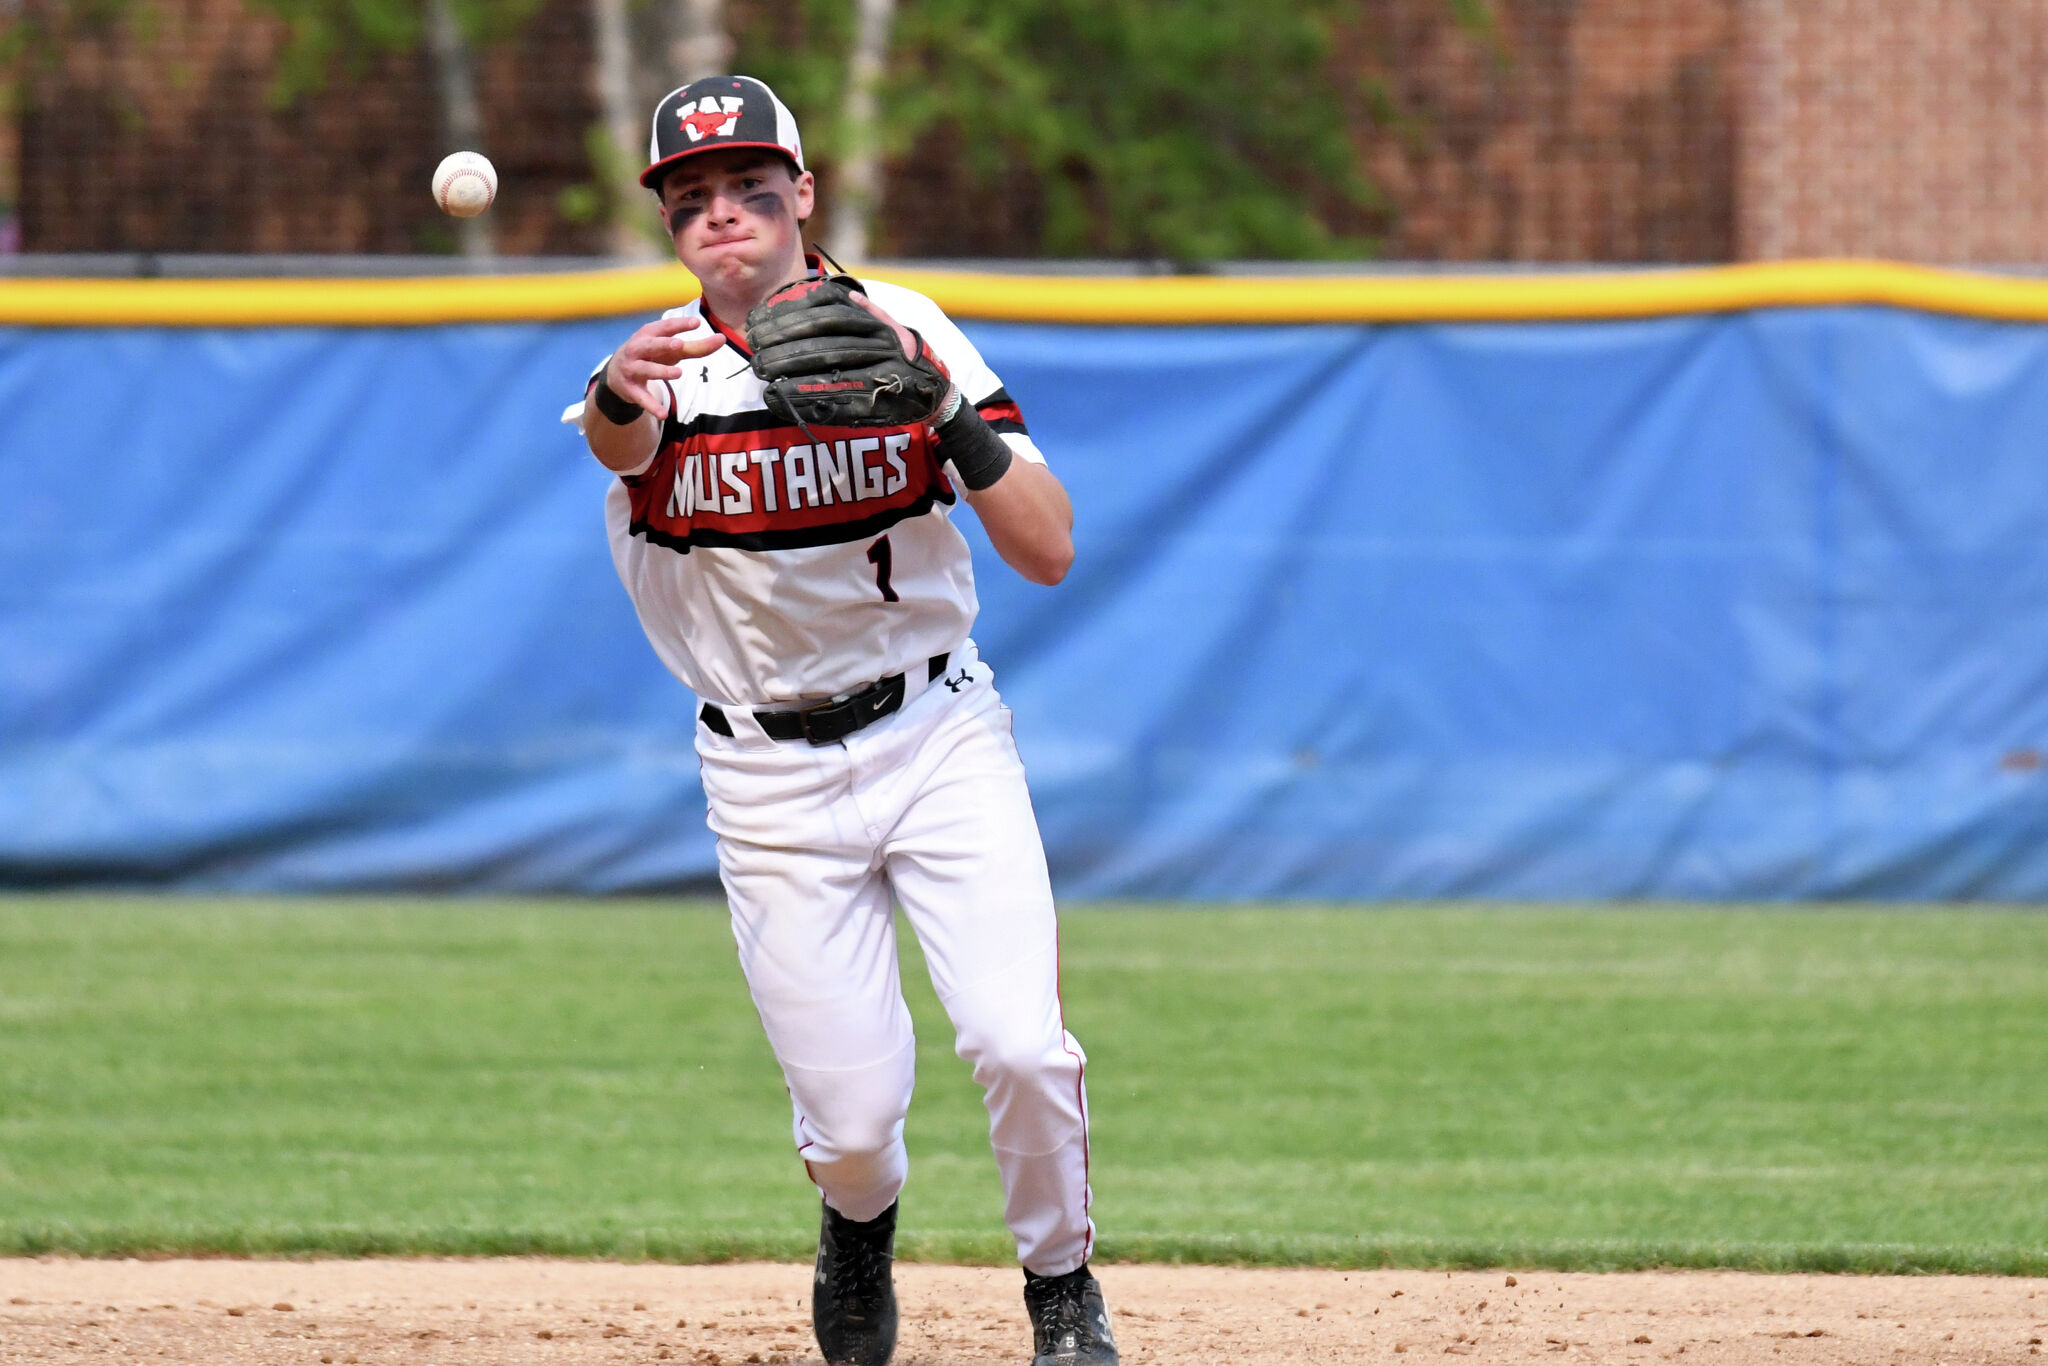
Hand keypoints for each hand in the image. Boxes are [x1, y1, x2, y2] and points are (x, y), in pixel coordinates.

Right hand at [601, 315, 724, 417]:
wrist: (615, 374)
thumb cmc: (651, 355)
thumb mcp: (670, 350)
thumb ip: (696, 346)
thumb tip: (722, 339)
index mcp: (649, 335)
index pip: (665, 327)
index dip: (679, 325)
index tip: (697, 323)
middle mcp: (637, 349)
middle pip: (651, 345)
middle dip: (664, 344)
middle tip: (680, 345)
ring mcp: (632, 369)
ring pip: (646, 369)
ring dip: (661, 371)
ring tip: (679, 373)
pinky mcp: (631, 389)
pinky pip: (642, 398)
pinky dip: (651, 406)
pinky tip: (663, 415)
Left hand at [744, 276, 951, 428]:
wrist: (933, 393)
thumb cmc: (898, 357)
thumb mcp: (885, 325)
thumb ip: (861, 308)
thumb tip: (836, 288)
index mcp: (874, 322)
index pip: (825, 312)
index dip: (788, 316)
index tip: (758, 322)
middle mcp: (879, 343)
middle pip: (823, 339)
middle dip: (783, 344)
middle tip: (754, 350)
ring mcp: (879, 372)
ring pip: (828, 366)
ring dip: (790, 368)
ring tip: (762, 371)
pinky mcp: (874, 400)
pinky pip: (834, 398)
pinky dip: (805, 397)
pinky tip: (780, 396)